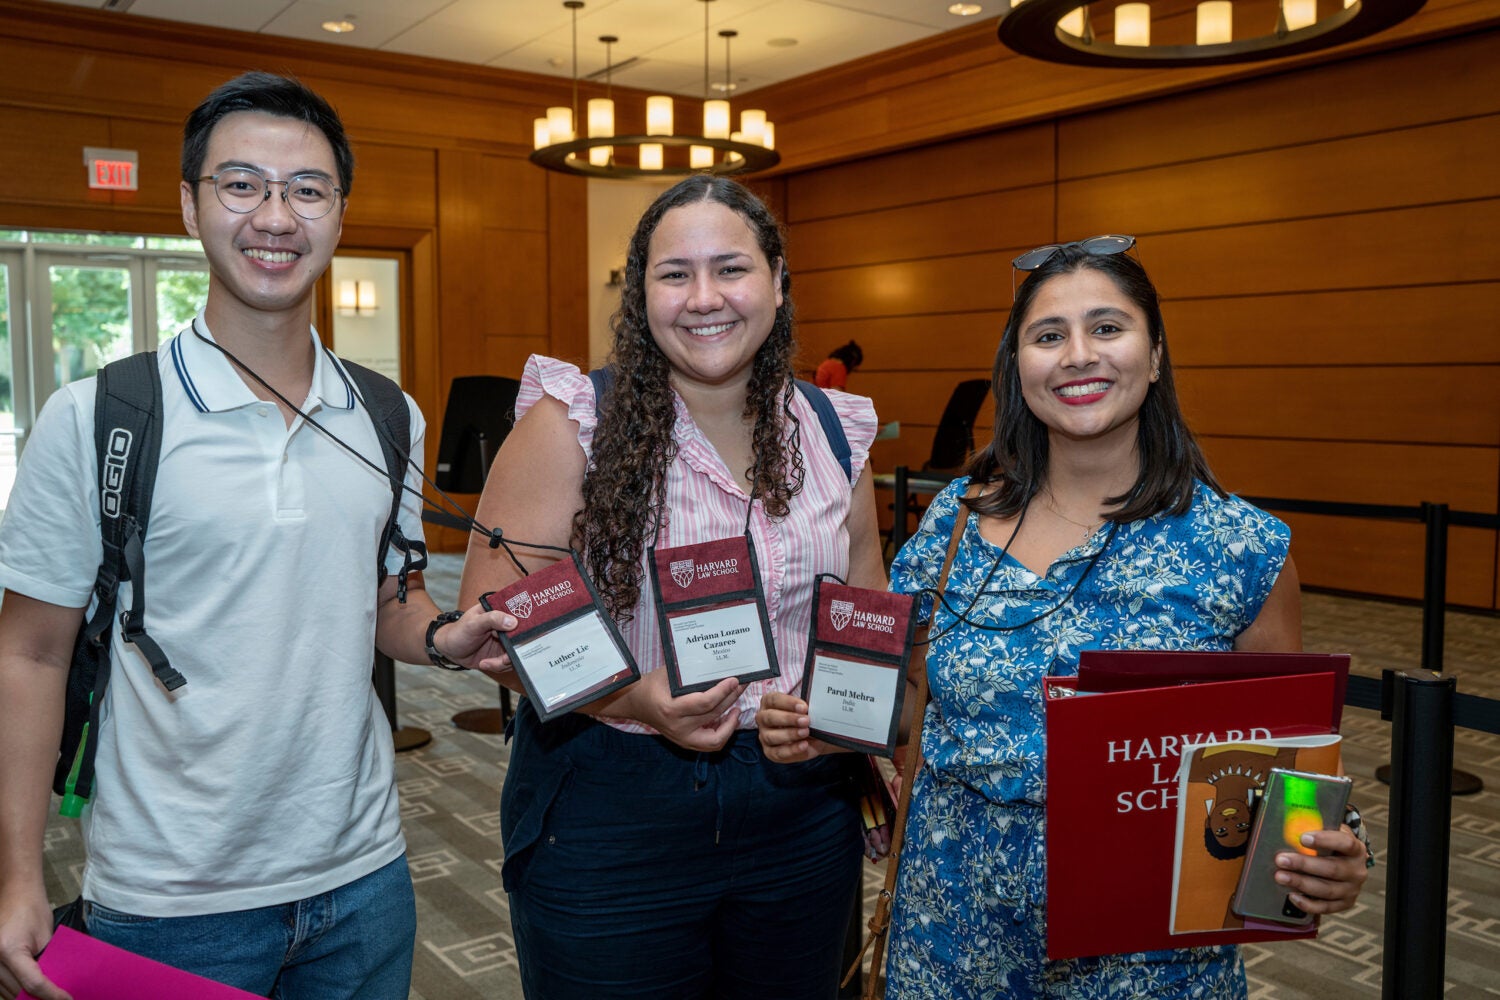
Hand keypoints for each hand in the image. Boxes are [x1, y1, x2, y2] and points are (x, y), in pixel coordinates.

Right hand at [0, 891, 70, 999]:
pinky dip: (16, 989)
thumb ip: (48, 961)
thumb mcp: (46, 935)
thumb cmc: (32, 908)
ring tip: (48, 994)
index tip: (67, 999)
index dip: (52, 995)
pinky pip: (1, 985)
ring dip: (27, 996)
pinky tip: (32, 989)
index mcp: (9, 950)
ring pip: (8, 993)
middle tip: (60, 998)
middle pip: (18, 992)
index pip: (33, 983)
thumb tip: (57, 983)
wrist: (15, 891)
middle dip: (40, 998)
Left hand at [434, 602, 517, 678]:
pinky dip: (497, 666)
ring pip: (517, 653)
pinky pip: (508, 663)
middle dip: (516, 651)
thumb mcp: (474, 623)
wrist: (449, 650)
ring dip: (503, 662)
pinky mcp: (502, 654)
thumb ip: (492, 619)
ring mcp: (505, 641)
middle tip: (505, 658)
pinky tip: (484, 664)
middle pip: (523, 637)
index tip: (524, 636)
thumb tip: (513, 622)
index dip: (526, 626)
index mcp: (501, 612)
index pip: (521, 615)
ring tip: (488, 663)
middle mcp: (506, 626)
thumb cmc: (458, 632)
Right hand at [611, 670, 743, 751]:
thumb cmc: (652, 685)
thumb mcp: (668, 673)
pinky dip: (723, 733)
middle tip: (741, 685)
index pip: (705, 702)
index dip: (723, 691)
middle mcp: (678, 727)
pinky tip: (727, 718)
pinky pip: (711, 743)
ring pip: (716, 736)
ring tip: (737, 707)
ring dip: (731, 722)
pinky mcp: (685, 743)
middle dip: (731, 698)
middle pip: (713, 714)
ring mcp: (682, 738)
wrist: (635, 703)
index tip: (734, 680)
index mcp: (671, 708)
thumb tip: (718, 665)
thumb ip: (691, 672)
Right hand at [756, 691, 843, 762]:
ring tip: (806, 732)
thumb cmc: (805, 717)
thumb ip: (805, 705)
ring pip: (771, 736)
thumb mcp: (806, 709)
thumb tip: (812, 703)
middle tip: (806, 720)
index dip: (788, 703)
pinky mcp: (770, 752)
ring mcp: (765, 736)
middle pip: (769, 717)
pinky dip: (791, 750)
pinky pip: (778, 753)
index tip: (804, 707)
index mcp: (769, 703)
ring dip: (789, 734)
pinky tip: (804, 745)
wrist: (815, 736)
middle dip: (788, 719)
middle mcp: (763, 719)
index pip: (773, 700)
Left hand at [1273, 824, 1369, 915]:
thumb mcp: (1327, 831)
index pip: (1345, 843)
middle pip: (1332, 869)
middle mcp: (1357, 871)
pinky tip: (1292, 896)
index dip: (1325, 840)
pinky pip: (1325, 907)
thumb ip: (1314, 826)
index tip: (1302, 838)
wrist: (1344, 863)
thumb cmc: (1330, 845)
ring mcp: (1352, 889)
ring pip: (1326, 889)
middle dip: (1303, 864)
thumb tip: (1290, 823)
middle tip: (1281, 859)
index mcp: (1356, 849)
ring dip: (1301, 883)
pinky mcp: (1344, 904)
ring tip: (1280, 876)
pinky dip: (1307, 903)